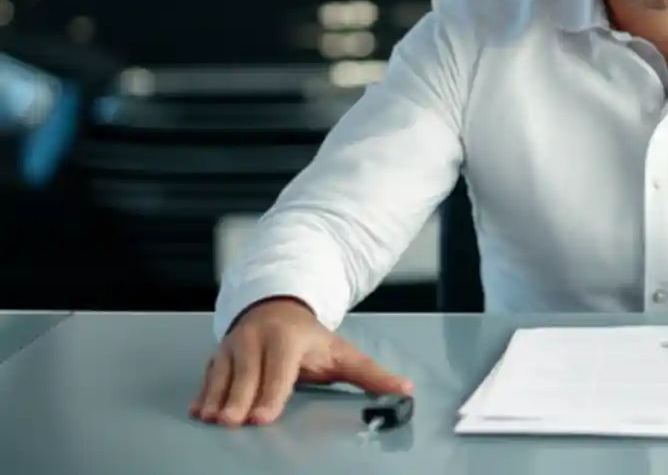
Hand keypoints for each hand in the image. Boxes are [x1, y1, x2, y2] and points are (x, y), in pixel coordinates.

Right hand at [190, 297, 413, 426]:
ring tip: (210, 420)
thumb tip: (405, 391)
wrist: (276, 309)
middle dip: (238, 398)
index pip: (280, 369)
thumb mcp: (342, 353)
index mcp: (289, 339)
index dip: (272, 393)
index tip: (263, 416)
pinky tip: (197, 412)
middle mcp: (257, 339)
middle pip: (246, 373)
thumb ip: (371, 374)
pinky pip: (207, 375)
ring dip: (215, 398)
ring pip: (222, 374)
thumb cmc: (311, 340)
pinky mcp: (218, 355)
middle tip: (231, 423)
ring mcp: (234, 346)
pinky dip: (202, 392)